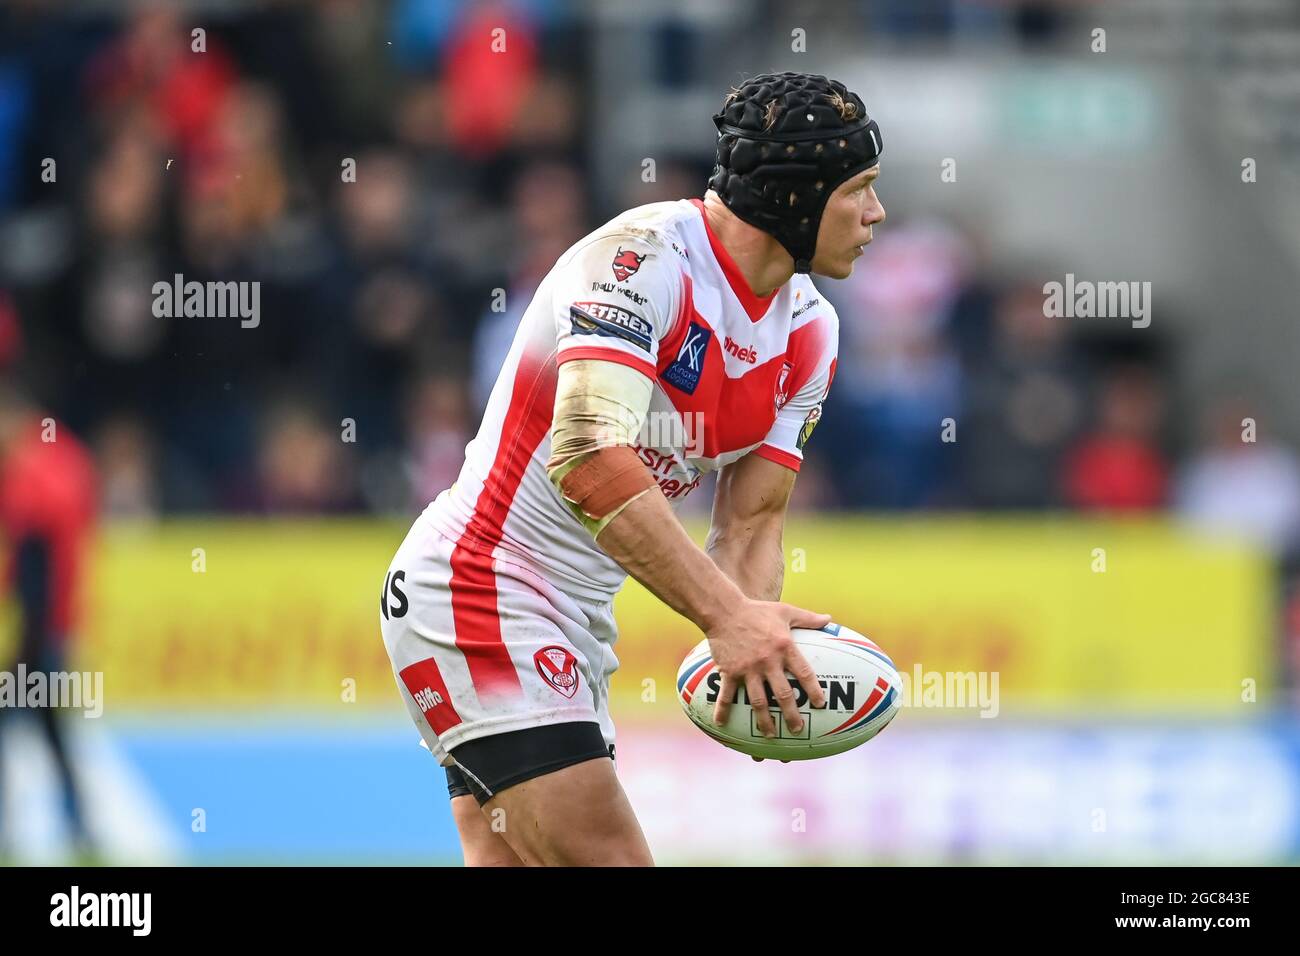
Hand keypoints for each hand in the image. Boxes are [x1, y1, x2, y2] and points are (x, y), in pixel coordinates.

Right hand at [705, 600, 830, 736]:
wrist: (723, 610)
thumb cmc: (756, 610)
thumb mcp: (785, 611)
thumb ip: (808, 618)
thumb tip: (830, 620)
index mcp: (784, 647)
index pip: (804, 672)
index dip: (813, 690)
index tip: (820, 704)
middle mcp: (767, 661)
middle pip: (782, 694)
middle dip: (791, 714)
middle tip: (797, 729)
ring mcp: (747, 669)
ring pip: (758, 701)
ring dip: (764, 720)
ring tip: (769, 735)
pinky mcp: (729, 672)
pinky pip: (727, 695)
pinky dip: (723, 710)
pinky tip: (722, 723)